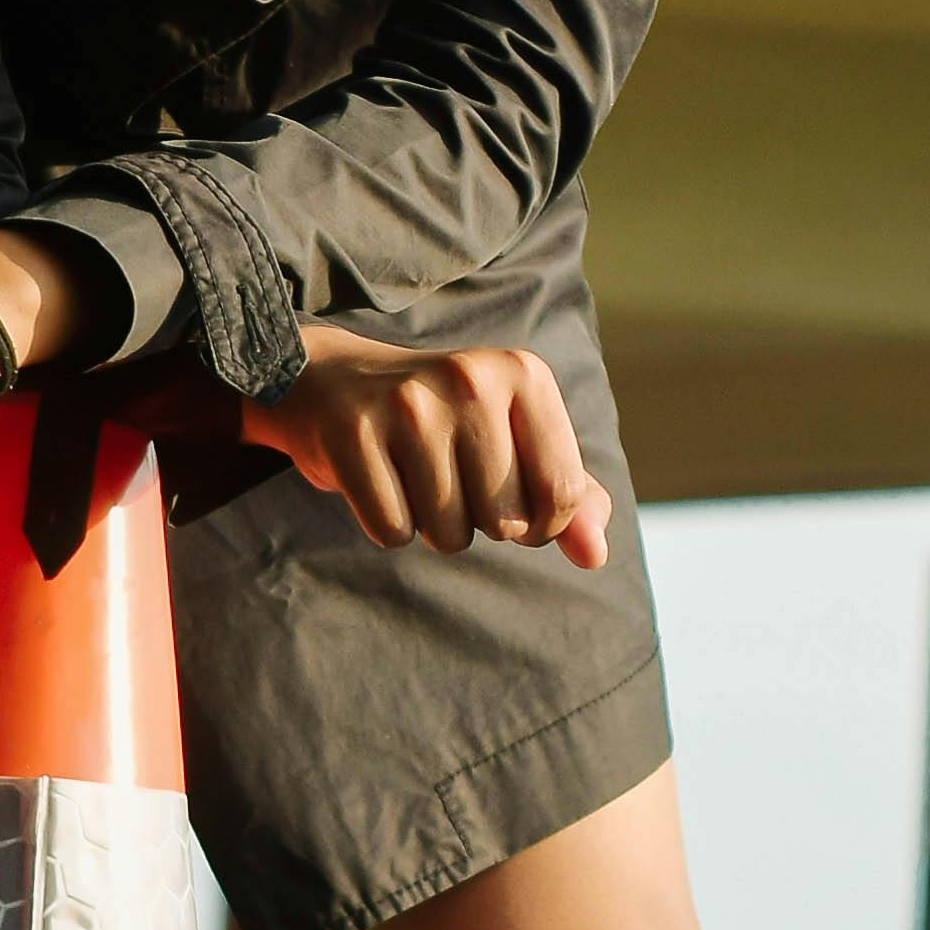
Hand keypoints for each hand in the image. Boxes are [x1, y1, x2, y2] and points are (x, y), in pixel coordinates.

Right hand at [250, 328, 613, 567]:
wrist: (334, 381)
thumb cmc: (444, 421)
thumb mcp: (516, 441)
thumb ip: (569, 497)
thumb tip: (595, 556)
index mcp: (523, 374)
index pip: (563, 495)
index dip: (540, 524)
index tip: (510, 498)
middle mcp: (471, 379)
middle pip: (505, 523)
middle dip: (480, 522)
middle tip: (449, 475)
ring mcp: (409, 404)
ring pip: (449, 534)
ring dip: (432, 525)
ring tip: (413, 475)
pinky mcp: (354, 433)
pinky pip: (392, 530)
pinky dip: (388, 523)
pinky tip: (380, 479)